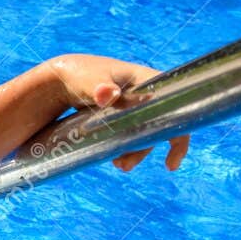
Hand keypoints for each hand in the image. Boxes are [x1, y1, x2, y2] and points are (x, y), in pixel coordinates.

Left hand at [48, 53, 190, 172]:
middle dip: (146, 145)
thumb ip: (97, 86)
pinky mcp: (119, 119)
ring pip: (142, 132)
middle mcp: (142, 96)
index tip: (175, 150)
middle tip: (127, 165)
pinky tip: (114, 159)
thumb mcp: (86, 79)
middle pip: (157, 122)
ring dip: (135, 151)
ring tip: (120, 165)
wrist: (61, 80)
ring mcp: (132, 108)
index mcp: (143, 80)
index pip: (170, 100)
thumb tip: (109, 95)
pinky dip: (125, 148)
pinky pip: (129, 135)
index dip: (179, 122)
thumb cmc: (78, 74)